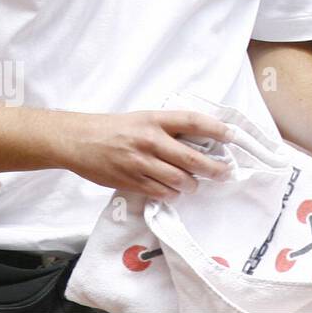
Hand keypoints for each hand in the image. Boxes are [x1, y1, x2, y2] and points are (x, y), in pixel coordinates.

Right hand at [54, 110, 232, 199]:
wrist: (79, 140)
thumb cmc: (117, 128)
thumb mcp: (145, 118)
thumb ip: (170, 127)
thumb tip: (202, 139)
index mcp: (156, 120)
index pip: (194, 122)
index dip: (216, 129)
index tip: (232, 136)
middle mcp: (150, 140)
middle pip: (191, 158)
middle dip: (214, 168)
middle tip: (225, 173)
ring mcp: (140, 162)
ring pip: (178, 179)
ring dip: (193, 185)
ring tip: (195, 184)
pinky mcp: (130, 181)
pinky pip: (160, 192)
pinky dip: (173, 194)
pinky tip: (175, 191)